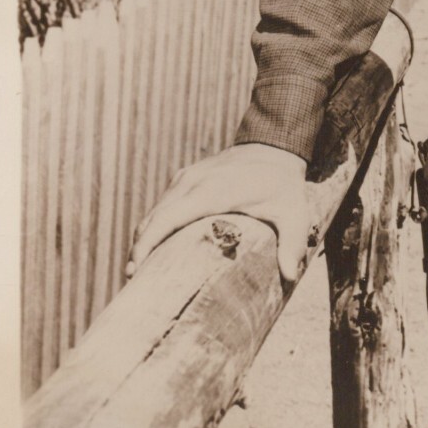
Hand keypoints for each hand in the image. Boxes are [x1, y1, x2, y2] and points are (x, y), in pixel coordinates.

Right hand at [128, 143, 311, 284]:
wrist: (274, 145)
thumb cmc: (282, 184)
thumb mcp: (293, 212)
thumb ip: (292, 243)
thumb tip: (291, 275)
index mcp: (211, 192)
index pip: (166, 220)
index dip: (146, 245)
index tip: (135, 271)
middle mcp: (191, 183)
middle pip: (152, 220)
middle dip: (139, 250)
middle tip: (133, 282)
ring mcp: (185, 178)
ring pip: (154, 212)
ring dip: (144, 239)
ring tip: (141, 272)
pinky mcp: (185, 178)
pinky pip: (163, 205)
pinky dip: (154, 226)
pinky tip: (155, 248)